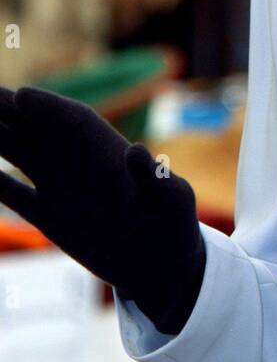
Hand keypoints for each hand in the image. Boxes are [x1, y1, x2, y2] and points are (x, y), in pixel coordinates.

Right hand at [0, 86, 205, 334]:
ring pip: (19, 151)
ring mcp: (61, 186)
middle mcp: (79, 161)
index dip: (48, 106)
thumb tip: (137, 151)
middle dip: (8, 107)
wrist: (161, 265)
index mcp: (108, 150)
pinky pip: (14, 193)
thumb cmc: (174, 226)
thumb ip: (156, 179)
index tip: (22, 96)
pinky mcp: (49, 216)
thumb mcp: (173, 202)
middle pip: (37, 125)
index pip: (73, 119)